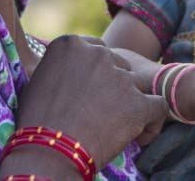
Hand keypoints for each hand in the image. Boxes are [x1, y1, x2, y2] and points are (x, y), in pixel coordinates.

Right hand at [15, 35, 167, 167]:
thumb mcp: (38, 80)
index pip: (96, 51)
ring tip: (114, 128)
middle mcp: (98, 54)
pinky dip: (152, 121)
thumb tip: (71, 70)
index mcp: (71, 44)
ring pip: (136, 86)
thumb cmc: (36, 121)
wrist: (47, 151)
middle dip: (113, 87)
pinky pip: (158, 106)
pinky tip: (140, 134)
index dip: (96, 73)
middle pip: (118, 66)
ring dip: (129, 104)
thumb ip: (61, 66)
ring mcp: (120, 77)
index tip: (91, 91)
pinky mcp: (138, 102)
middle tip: (101, 112)